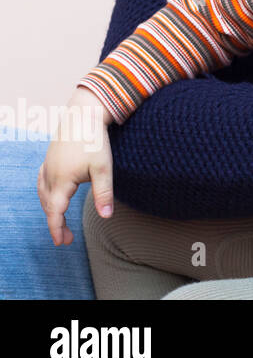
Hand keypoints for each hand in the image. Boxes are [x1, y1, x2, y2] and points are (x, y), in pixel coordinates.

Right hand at [37, 87, 113, 245]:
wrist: (83, 113)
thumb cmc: (94, 141)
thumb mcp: (103, 168)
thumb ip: (103, 193)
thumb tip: (106, 216)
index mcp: (61, 181)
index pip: (55, 212)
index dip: (57, 229)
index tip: (61, 243)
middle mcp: (49, 176)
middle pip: (48, 206)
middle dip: (56, 223)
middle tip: (66, 238)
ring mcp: (47, 167)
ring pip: (43, 195)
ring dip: (50, 210)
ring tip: (61, 222)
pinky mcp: (49, 159)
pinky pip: (42, 183)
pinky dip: (46, 195)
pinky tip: (51, 196)